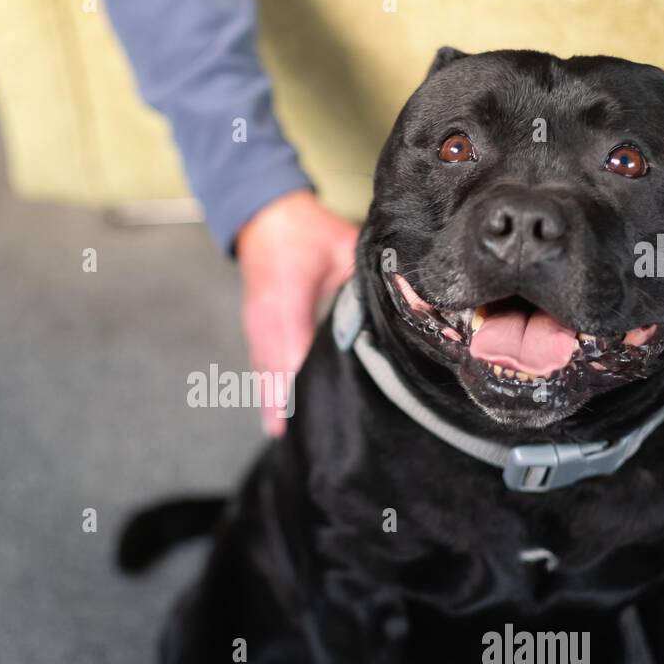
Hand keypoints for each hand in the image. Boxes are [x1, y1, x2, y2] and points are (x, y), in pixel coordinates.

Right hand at [235, 189, 357, 435]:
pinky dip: (271, 395)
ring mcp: (258, 331)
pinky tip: (279, 422)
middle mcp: (267, 326)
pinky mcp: (257, 332)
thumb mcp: (341, 247)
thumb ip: (367, 278)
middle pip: (278, 379)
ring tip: (293, 443)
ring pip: (267, 379)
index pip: (296, 359)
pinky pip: (263, 371)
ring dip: (279, 409)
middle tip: (315, 447)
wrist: (265, 216)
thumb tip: (406, 299)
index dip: (307, 390)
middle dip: (294, 411)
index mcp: (286, 306)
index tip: (321, 420)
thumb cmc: (304, 231)